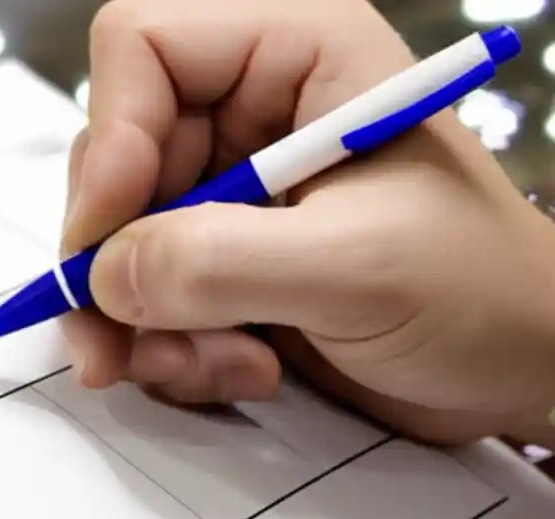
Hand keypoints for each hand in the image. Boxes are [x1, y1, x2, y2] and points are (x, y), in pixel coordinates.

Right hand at [63, 0, 554, 444]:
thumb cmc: (482, 296)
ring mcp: (231, 191)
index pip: (144, 46)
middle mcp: (251, 110)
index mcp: (296, 55)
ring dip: (141, 320)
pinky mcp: (222, 259)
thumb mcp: (357, 270)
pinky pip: (142, 293)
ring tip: (215, 367)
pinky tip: (241, 370)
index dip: (111, 136)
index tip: (107, 238)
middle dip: (114, 260)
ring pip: (116, 238)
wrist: (521, 373)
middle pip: (112, 155)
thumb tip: (104, 275)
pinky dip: (167, 345)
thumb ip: (220, 263)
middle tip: (119, 342)